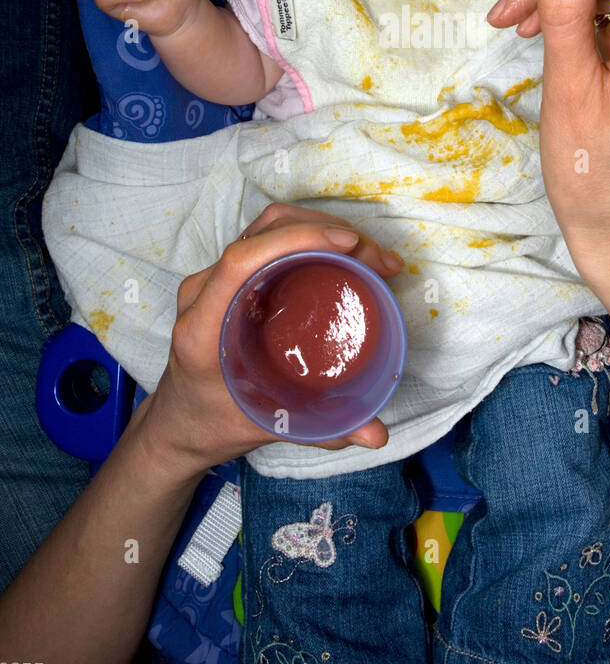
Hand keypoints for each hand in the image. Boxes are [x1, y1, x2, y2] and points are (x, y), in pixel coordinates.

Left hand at [137, 204, 402, 476]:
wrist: (177, 422)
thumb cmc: (211, 424)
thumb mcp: (267, 428)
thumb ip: (323, 434)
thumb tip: (378, 435)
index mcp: (203, 324)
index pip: (241, 260)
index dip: (295, 240)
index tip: (348, 244)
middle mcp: (204, 291)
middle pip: (264, 232)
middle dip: (328, 231)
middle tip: (378, 260)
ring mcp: (214, 279)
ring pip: (269, 228)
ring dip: (324, 228)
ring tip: (370, 256)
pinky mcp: (229, 276)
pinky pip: (269, 240)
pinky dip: (311, 238)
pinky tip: (345, 258)